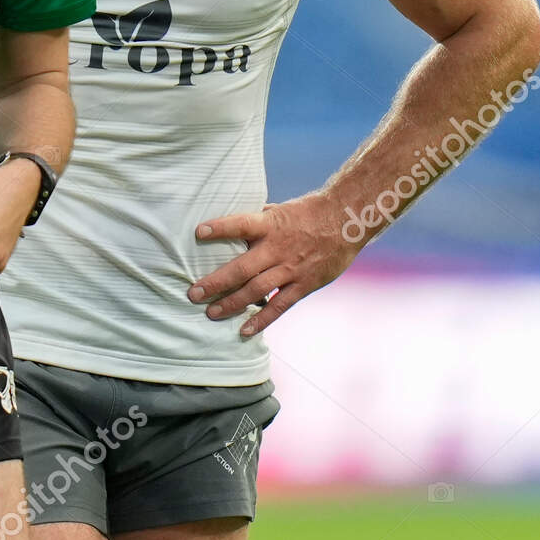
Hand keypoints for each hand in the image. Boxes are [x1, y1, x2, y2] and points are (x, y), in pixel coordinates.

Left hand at [188, 193, 364, 336]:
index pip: (241, 224)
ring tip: (211, 313)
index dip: (221, 228)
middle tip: (193, 294)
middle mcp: (278, 248)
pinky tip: (244, 330)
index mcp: (270, 225)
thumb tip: (234, 225)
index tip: (199, 232)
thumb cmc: (309, 212)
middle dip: (216, 282)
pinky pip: (280, 306)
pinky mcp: (304, 285)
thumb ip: (258, 220)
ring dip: (232, 303)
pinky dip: (261, 319)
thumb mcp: (280, 210)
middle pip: (242, 267)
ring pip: (257, 290)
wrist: (346, 220)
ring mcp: (291, 269)